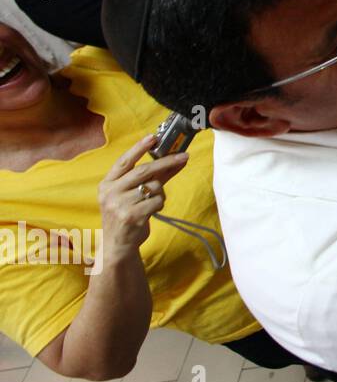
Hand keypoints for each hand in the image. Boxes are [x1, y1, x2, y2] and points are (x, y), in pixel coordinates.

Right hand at [98, 135, 188, 264]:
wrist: (118, 245)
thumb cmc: (127, 214)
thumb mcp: (130, 194)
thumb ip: (150, 176)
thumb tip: (175, 158)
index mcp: (107, 184)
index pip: (123, 161)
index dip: (139, 148)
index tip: (154, 137)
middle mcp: (110, 193)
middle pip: (144, 170)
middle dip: (167, 162)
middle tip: (184, 156)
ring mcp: (119, 205)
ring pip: (154, 187)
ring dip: (160, 192)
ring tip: (152, 202)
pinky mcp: (131, 216)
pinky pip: (157, 201)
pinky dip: (160, 203)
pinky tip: (151, 211)